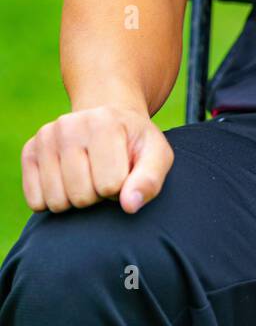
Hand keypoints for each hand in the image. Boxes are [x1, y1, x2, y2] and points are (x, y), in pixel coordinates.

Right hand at [21, 106, 174, 214]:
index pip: (109, 186)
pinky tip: (67, 181)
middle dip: (97, 195)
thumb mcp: (156, 156)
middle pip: (81, 196)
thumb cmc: (135, 144)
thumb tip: (129, 205)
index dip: (120, 189)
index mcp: (104, 122)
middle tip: (104, 175)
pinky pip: (35, 201)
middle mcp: (70, 125)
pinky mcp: (29, 150)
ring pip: (57, 201)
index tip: (123, 171)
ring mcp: (46, 136)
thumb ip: (150, 180)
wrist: (108, 120)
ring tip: (87, 177)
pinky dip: (52, 201)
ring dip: (75, 200)